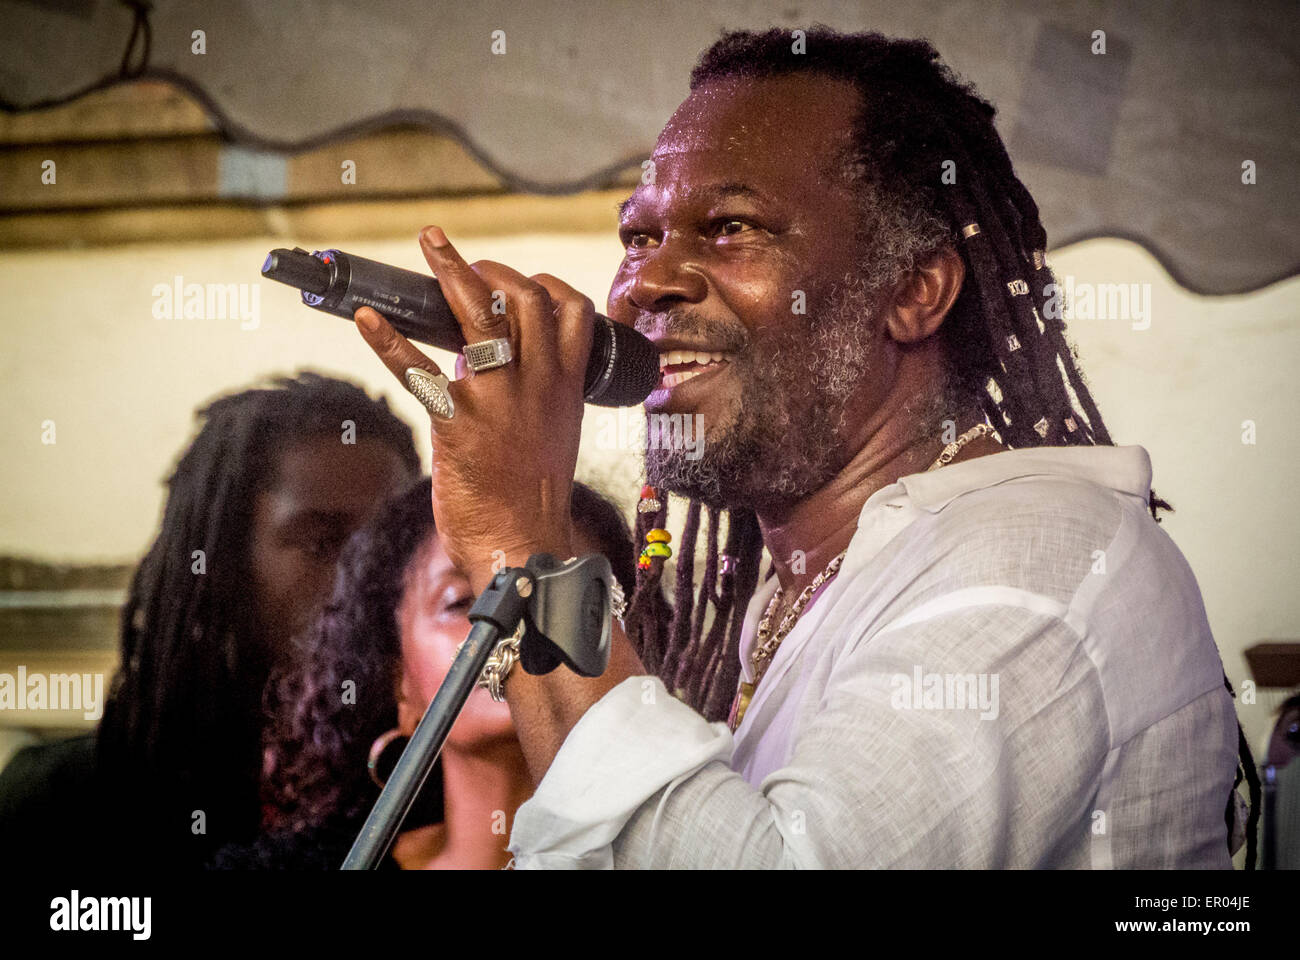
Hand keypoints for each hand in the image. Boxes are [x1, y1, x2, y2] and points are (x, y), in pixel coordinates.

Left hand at [355, 225, 594, 592]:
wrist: (524, 544)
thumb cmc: (533, 495)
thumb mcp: (553, 431)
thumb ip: (532, 390)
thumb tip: (489, 358)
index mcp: (566, 385)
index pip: (571, 309)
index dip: (544, 283)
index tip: (519, 280)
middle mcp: (538, 383)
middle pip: (524, 298)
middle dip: (490, 268)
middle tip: (459, 261)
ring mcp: (499, 400)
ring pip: (479, 316)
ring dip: (450, 272)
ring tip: (430, 246)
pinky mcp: (458, 422)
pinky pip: (419, 370)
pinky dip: (387, 340)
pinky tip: (367, 319)